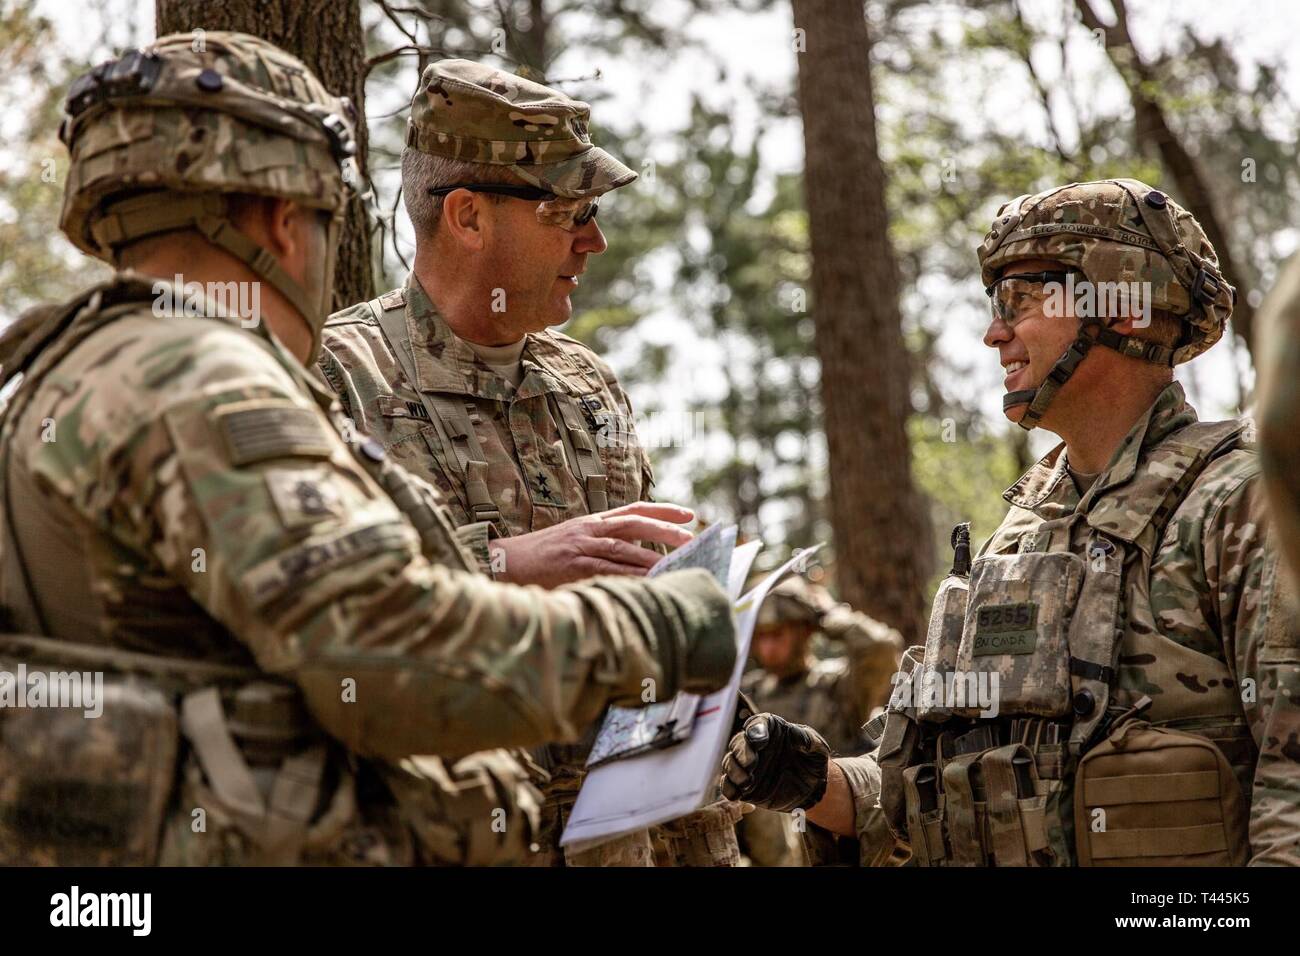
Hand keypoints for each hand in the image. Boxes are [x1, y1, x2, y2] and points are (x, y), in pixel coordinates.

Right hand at [490, 502, 693, 587]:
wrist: (504, 562)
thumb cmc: (539, 558)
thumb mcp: (572, 542)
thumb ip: (600, 546)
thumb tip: (635, 560)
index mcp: (590, 521)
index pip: (633, 510)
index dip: (662, 510)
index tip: (689, 515)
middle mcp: (588, 529)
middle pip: (635, 524)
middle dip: (666, 531)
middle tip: (692, 540)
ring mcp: (580, 547)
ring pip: (624, 549)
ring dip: (653, 557)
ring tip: (678, 564)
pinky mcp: (573, 566)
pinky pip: (608, 571)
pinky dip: (630, 577)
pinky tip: (648, 583)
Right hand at [720, 713, 830, 811]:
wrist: (813, 788)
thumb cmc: (814, 760)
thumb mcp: (817, 747)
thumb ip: (806, 739)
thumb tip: (795, 734)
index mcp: (770, 729)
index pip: (756, 724)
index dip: (754, 730)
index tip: (759, 741)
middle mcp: (753, 745)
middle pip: (738, 743)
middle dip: (742, 753)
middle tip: (751, 764)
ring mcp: (747, 765)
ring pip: (730, 763)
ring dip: (734, 771)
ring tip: (746, 781)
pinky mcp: (744, 785)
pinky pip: (729, 785)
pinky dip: (729, 789)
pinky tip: (736, 794)